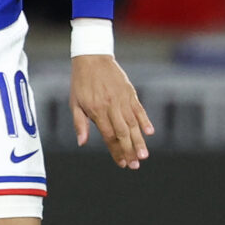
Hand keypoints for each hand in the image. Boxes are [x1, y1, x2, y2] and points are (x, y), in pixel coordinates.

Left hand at [70, 54, 152, 168]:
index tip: (122, 164)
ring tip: (144, 156)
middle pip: (123, 133)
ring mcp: (122, 99)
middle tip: (135, 165)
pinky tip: (149, 133)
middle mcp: (111, 106)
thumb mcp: (75, 103)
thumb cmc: (81, 83)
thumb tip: (81, 143)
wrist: (92, 58)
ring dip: (139, 140)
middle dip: (129, 150)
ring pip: (133, 123)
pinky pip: (139, 109)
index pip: (109, 136)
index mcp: (97, 111)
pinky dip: (145, 121)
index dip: (116, 151)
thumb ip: (80, 124)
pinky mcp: (130, 92)